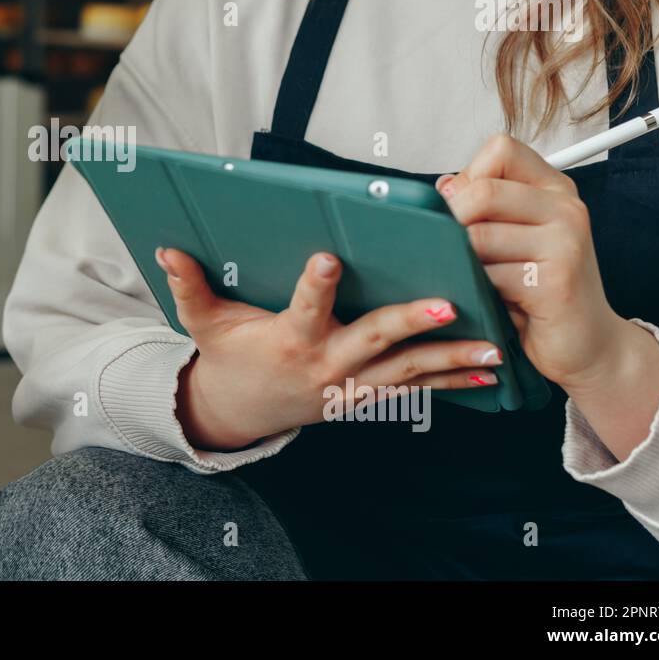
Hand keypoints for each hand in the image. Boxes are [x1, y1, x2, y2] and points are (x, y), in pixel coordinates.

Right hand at [159, 247, 503, 451]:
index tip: (330, 258)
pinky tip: (490, 370)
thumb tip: (165, 249)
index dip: (315, 286)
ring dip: (452, 361)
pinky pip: (416, 389)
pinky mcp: (368, 396)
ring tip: (493, 348)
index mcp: (288, 341)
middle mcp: (326, 365)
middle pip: (373, 342)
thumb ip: (187, 286)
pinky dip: (453, 381)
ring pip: (407, 371)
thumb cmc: (227, 356)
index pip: (304, 310)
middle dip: (410, 324)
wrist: (242, 410)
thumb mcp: (203, 324)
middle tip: (446, 306)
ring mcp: (352, 385)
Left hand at [438, 135, 655, 393]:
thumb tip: (441, 186)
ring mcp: (566, 242)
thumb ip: (482, 207)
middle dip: (450, 222)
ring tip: (467, 279)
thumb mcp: (511, 239)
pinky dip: (475, 289)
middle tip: (448, 250)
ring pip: (478, 236)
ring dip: (459, 262)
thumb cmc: (542, 291)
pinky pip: (491, 275)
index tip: (461, 210)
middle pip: (482, 191)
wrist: (590, 345)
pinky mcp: (556, 281)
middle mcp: (566, 208)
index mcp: (553, 188)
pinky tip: (485, 300)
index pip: (500, 149)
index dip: (467, 176)